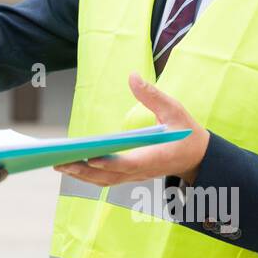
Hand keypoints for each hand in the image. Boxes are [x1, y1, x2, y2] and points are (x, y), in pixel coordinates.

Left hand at [53, 71, 209, 186]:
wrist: (198, 157)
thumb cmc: (186, 132)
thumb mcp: (175, 110)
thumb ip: (153, 96)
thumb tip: (132, 76)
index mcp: (158, 156)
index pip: (131, 163)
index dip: (111, 163)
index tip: (91, 158)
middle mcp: (145, 171)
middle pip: (111, 176)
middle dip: (85, 171)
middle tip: (60, 162)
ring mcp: (137, 176)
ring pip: (107, 181)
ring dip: (82, 176)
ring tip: (59, 165)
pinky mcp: (132, 176)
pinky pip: (108, 180)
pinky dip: (89, 176)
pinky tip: (72, 167)